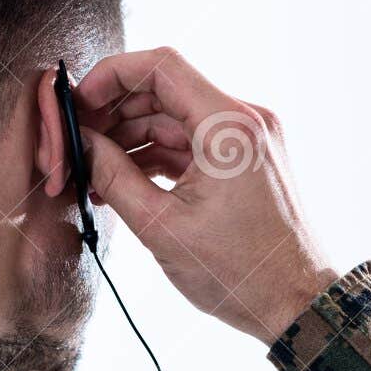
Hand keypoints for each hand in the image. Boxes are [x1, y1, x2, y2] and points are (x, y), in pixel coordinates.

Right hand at [45, 47, 338, 342]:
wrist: (294, 304)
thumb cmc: (240, 274)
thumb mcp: (161, 226)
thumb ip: (113, 177)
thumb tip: (81, 145)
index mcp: (229, 126)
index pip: (160, 66)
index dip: (111, 76)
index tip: (79, 103)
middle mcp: (244, 120)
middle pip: (164, 90)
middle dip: (114, 112)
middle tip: (77, 142)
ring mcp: (247, 139)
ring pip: (174, 117)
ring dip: (130, 138)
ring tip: (91, 171)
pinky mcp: (244, 160)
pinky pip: (190, 142)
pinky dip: (155, 156)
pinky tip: (120, 181)